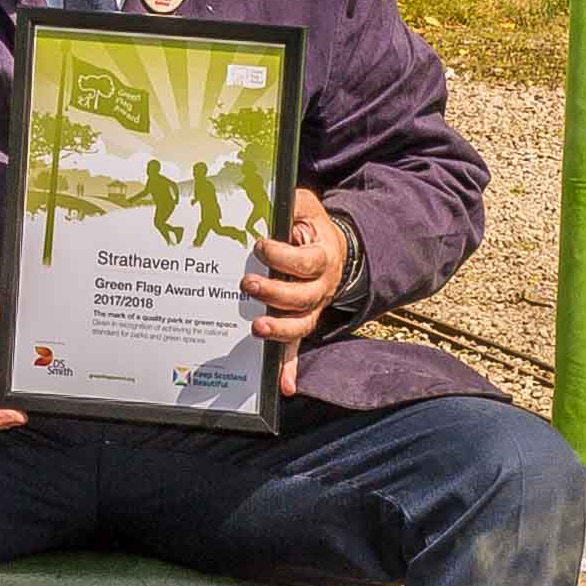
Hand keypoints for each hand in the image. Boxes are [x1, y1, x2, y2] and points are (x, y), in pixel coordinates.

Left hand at [243, 188, 350, 396]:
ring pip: (301, 325)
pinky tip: (285, 386)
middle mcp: (321, 288)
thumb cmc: (312, 228)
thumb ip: (293, 204)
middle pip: (303, 297)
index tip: (261, 244)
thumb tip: (273, 199)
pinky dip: (290, 368)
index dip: (284, 255)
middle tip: (248, 283)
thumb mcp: (306, 208)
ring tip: (257, 328)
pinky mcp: (301, 322)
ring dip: (280, 330)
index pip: (307, 261)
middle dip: (275, 292)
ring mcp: (311, 308)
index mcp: (323, 258)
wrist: (337, 252)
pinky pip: (297, 348)